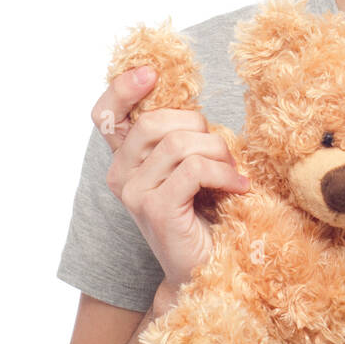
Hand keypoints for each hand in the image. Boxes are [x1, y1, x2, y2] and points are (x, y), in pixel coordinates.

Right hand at [92, 65, 249, 295]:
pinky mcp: (157, 210)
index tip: (152, 74)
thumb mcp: (190, 168)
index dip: (123, 87)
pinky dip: (224, 174)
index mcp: (125, 160)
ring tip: (233, 173)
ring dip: (219, 153)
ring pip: (179, 144)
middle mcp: (121, 175)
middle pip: (155, 122)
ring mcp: (135, 194)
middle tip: (224, 153)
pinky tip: (238, 187)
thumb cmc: (204, 215)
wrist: (206, 270)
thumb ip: (181, 138)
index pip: (106, 114)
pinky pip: (194, 170)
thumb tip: (193, 104)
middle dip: (200, 128)